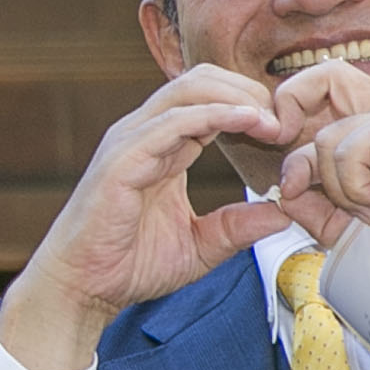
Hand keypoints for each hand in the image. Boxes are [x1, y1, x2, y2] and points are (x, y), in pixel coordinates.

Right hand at [0, 69, 295, 369]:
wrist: (82, 289)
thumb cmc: (128, 266)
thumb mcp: (200, 246)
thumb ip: (236, 227)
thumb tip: (281, 214)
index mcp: (162, 147)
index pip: (209, 99)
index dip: (250, 104)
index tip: (286, 130)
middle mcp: (144, 134)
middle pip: (201, 80)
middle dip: (248, 90)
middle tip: (285, 119)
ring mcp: (130, 141)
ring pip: (188, 89)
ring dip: (236, 98)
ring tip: (272, 121)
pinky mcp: (122, 159)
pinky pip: (172, 121)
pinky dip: (213, 114)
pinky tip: (244, 123)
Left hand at [267, 65, 369, 317]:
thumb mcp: (341, 223)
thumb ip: (308, 202)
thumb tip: (282, 187)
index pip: (324, 83)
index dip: (290, 100)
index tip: (278, 136)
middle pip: (328, 73)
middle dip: (298, 114)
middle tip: (300, 174)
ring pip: (330, 138)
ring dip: (338, 187)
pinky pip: (353, 150)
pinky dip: (356, 188)